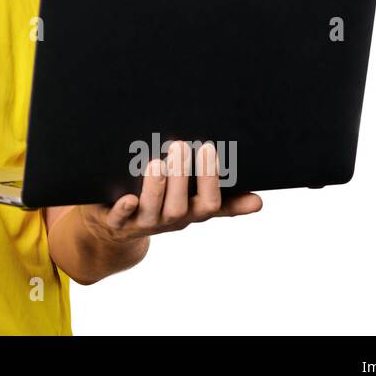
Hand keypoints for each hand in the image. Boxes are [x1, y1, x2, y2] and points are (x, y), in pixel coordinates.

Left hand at [77, 141, 262, 245]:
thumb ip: (224, 202)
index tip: (210, 148)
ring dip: (156, 187)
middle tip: (180, 145)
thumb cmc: (161, 206)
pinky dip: (125, 209)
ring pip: (152, 209)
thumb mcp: (192, 206)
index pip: (208, 202)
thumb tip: (259, 202)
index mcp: (190, 212)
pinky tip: (128, 198)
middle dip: (182, 176)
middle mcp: (169, 219)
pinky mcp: (116, 221)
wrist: (116, 230)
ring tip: (157, 163)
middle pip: (179, 204)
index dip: (210, 178)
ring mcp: (142, 222)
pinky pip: (121, 218)